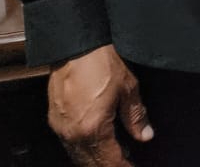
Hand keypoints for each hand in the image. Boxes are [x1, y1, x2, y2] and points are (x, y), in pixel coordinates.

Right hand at [47, 44, 152, 165]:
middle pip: (91, 163)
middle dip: (109, 166)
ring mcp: (61, 128)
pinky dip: (83, 149)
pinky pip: (69, 144)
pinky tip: (96, 142)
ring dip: (95, 160)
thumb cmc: (100, 62)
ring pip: (78, 156)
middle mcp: (73, 134)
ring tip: (114, 155)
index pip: (109, 161)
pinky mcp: (54, 120)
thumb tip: (145, 135)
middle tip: (125, 162)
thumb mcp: (128, 87)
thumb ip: (136, 116)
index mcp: (93, 129)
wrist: (74, 46)